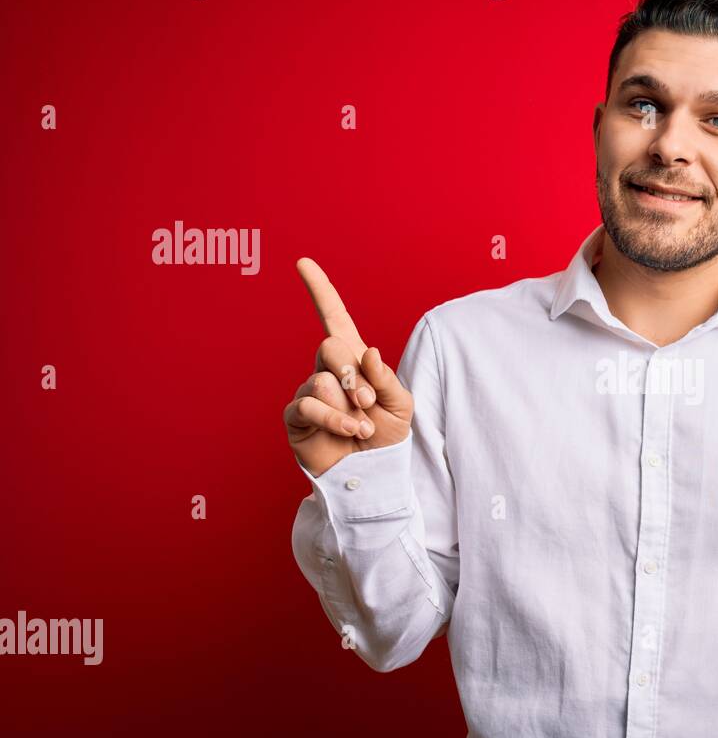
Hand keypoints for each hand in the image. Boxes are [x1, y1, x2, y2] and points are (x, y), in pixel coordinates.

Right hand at [283, 257, 413, 477]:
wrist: (372, 475)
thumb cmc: (387, 439)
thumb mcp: (401, 406)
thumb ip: (387, 378)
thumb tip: (368, 352)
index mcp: (354, 360)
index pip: (333, 317)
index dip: (320, 291)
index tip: (303, 263)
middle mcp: (327, 371)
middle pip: (330, 346)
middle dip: (354, 374)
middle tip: (368, 402)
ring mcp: (309, 392)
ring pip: (321, 378)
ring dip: (348, 404)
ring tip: (359, 426)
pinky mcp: (297, 416)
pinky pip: (308, 404)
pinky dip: (333, 417)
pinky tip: (348, 430)